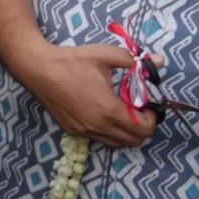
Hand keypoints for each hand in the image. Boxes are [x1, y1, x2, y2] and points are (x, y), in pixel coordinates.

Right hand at [19, 43, 157, 148]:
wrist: (38, 69)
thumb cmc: (72, 61)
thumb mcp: (105, 55)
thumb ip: (134, 60)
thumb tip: (160, 60)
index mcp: (108, 110)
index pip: (143, 129)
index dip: (152, 118)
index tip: (148, 104)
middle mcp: (98, 126)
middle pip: (134, 141)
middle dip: (143, 127)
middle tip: (139, 109)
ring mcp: (84, 131)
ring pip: (117, 144)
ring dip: (126, 132)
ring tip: (122, 112)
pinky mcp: (73, 131)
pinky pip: (100, 139)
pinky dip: (109, 132)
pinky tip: (103, 113)